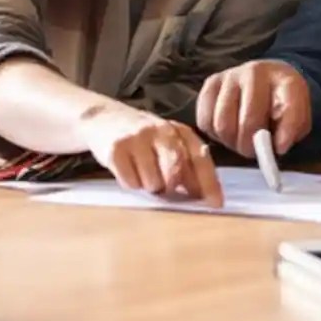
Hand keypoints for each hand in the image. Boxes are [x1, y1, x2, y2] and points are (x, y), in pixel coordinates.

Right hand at [75, 101, 221, 206]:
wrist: (104, 117)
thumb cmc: (144, 138)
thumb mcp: (169, 144)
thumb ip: (187, 164)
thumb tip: (203, 195)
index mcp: (180, 131)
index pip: (200, 158)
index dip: (209, 183)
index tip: (216, 203)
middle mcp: (162, 131)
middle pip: (176, 172)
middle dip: (172, 187)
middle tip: (163, 185)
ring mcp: (138, 138)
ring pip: (153, 182)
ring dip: (149, 185)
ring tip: (142, 170)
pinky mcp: (116, 148)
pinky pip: (131, 182)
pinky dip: (130, 183)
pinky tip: (127, 168)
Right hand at [196, 60, 310, 157]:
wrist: (268, 78)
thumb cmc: (283, 103)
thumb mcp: (299, 117)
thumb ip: (292, 131)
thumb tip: (277, 146)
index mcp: (285, 80)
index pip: (287, 108)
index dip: (284, 133)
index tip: (280, 149)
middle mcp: (255, 72)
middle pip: (247, 122)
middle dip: (250, 146)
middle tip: (253, 150)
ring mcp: (230, 76)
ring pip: (222, 124)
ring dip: (231, 142)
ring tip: (240, 140)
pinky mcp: (211, 83)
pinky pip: (205, 120)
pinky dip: (214, 134)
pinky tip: (227, 130)